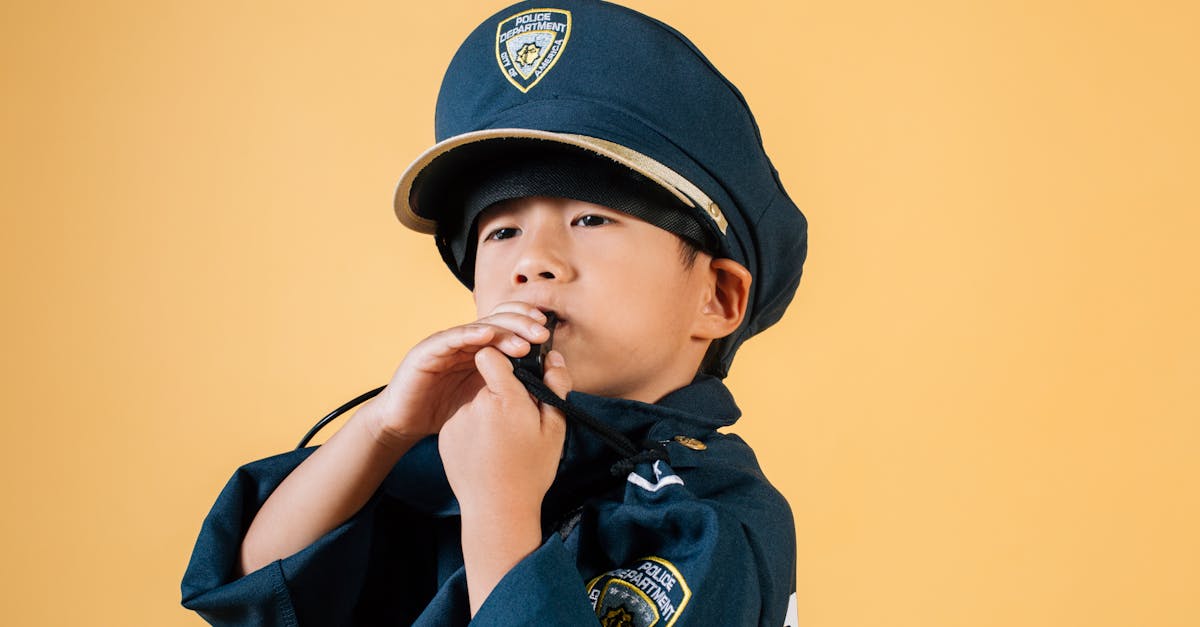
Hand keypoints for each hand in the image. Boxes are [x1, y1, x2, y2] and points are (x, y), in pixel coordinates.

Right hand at [358, 302, 551, 451]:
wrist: (405, 422)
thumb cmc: (446, 409)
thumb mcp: (485, 396)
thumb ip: (508, 382)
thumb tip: (545, 378)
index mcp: (481, 348)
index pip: (507, 326)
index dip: (527, 323)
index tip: (547, 334)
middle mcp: (465, 341)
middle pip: (497, 321)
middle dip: (522, 325)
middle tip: (543, 335)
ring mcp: (446, 343)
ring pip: (478, 328)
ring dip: (503, 331)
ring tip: (523, 342)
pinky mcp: (426, 352)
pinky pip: (450, 338)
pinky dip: (468, 334)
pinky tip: (486, 335)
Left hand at [437, 347, 570, 517]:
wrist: (498, 510)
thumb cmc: (531, 470)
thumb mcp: (555, 428)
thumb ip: (556, 386)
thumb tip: (552, 356)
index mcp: (504, 399)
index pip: (491, 355)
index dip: (503, 361)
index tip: (514, 376)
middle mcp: (475, 405)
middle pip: (487, 383)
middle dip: (502, 395)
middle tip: (518, 425)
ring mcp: (458, 421)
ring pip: (475, 403)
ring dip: (487, 414)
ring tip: (502, 444)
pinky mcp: (446, 435)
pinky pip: (463, 421)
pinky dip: (474, 430)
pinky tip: (486, 452)